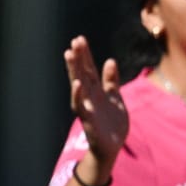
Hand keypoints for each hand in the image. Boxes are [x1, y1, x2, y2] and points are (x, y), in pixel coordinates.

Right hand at [65, 36, 127, 161]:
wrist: (112, 146)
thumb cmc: (112, 122)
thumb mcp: (115, 98)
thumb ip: (112, 81)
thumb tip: (110, 60)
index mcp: (96, 91)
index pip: (90, 69)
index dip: (85, 55)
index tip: (80, 39)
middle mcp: (89, 97)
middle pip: (82, 74)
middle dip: (79, 58)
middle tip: (74, 41)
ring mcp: (87, 108)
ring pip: (79, 86)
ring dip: (74, 71)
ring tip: (70, 55)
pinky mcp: (89, 120)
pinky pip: (82, 106)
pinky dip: (78, 95)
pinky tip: (77, 84)